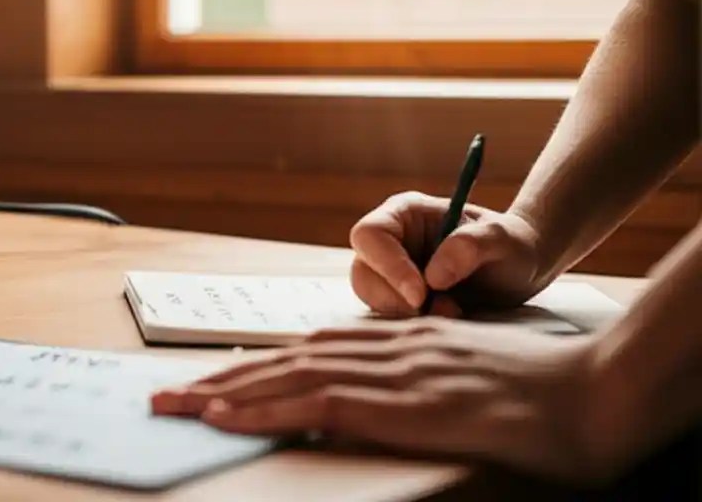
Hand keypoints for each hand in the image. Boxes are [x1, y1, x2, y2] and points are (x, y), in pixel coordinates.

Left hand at [150, 317, 616, 484]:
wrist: (591, 392)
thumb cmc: (534, 393)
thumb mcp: (459, 377)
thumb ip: (409, 381)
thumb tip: (365, 401)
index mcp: (397, 342)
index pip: (309, 350)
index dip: (256, 368)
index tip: (211, 384)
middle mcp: (385, 347)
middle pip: (286, 357)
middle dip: (220, 380)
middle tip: (165, 395)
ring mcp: (392, 371)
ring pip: (290, 374)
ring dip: (225, 392)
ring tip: (176, 406)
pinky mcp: (404, 401)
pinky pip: (319, 401)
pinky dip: (267, 406)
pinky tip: (230, 415)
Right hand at [349, 192, 547, 316]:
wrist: (521, 272)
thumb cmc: (511, 245)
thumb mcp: (502, 239)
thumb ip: (470, 246)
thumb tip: (434, 276)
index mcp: (404, 214)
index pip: (370, 235)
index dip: (388, 265)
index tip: (421, 294)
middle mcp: (390, 243)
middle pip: (363, 273)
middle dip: (394, 299)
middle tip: (439, 310)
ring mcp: (390, 274)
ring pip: (372, 300)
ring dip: (406, 316)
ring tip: (453, 311)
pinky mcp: (398, 301)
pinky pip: (389, 318)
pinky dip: (413, 327)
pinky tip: (448, 318)